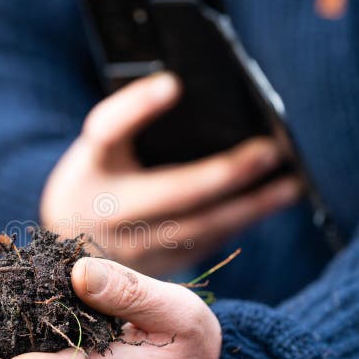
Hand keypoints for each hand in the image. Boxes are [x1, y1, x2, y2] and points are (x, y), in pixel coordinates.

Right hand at [40, 72, 299, 275]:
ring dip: (248, 208)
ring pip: (196, 228)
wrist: (69, 246)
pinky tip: (265, 207)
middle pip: (169, 193)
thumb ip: (128, 119)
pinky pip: (201, 247)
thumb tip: (179, 87)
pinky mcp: (152, 274)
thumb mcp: (97, 149)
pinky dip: (236, 226)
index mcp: (85, 170)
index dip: (136, 108)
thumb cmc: (92, 182)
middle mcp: (104, 213)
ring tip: (290, 186)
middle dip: (224, 174)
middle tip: (271, 151)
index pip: (106, 132)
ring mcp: (129, 249)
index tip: (173, 84)